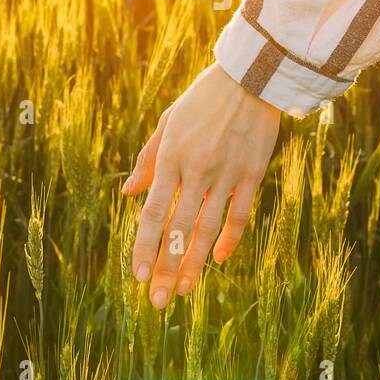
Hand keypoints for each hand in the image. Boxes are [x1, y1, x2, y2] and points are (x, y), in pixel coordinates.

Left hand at [122, 62, 279, 308]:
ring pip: (207, 230)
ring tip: (184, 292)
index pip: (154, 212)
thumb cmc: (202, 99)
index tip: (138, 276)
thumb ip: (148, 160)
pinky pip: (239, 216)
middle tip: (158, 303)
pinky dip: (229, 240)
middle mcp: (197, 170)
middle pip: (179, 230)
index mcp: (172, 157)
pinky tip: (218, 260)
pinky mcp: (252, 174)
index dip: (145, 247)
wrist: (250, 77)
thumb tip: (128, 195)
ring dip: (195, 264)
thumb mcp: (167, 122)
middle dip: (168, 269)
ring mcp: (226, 174)